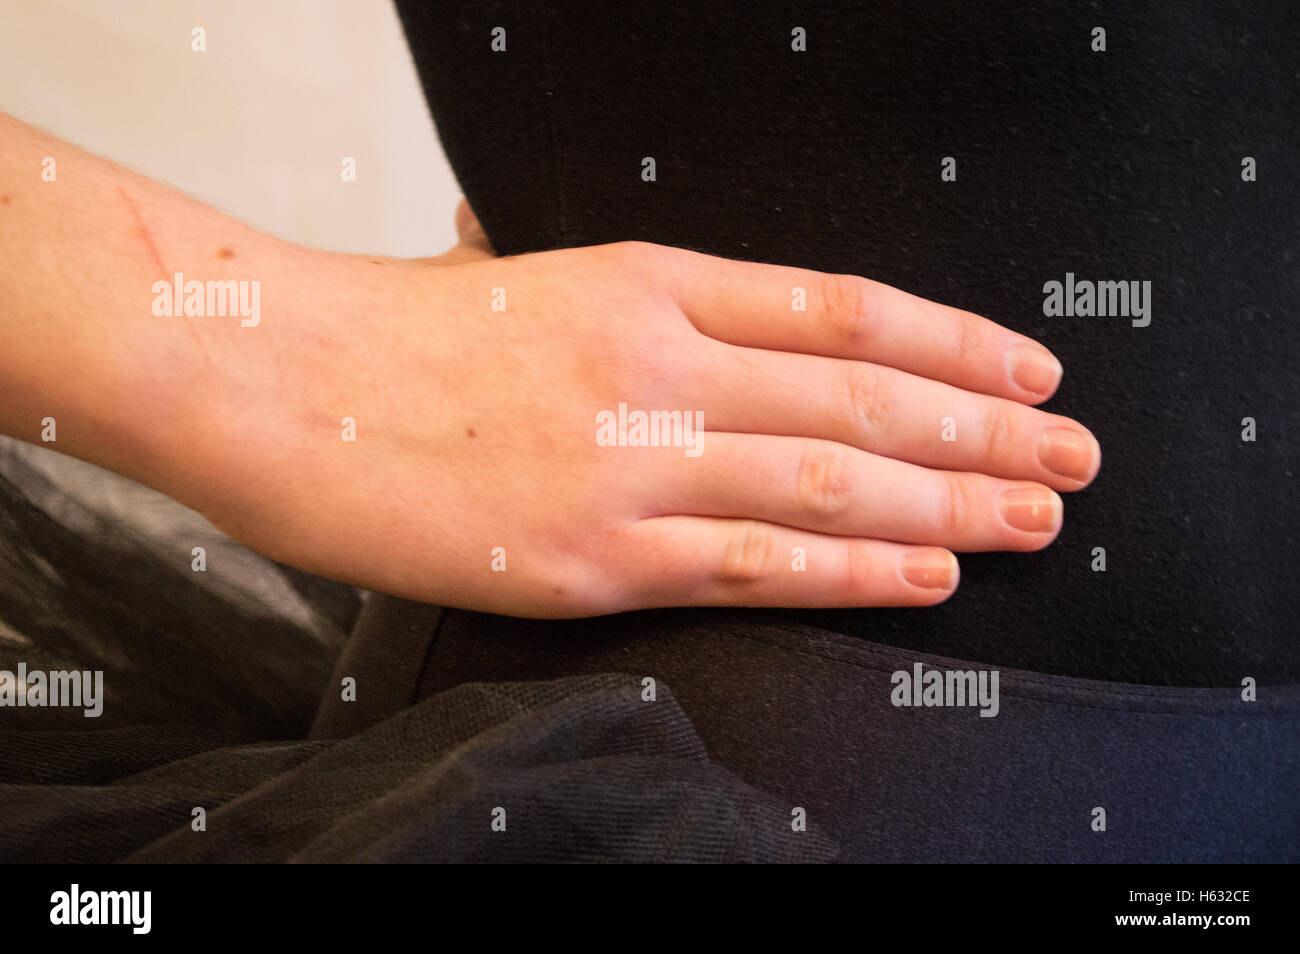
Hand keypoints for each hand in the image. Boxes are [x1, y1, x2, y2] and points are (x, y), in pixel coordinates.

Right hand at [177, 229, 1098, 617]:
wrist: (277, 382)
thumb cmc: (394, 334)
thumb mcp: (529, 276)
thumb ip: (625, 302)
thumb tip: (701, 320)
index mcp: (648, 282)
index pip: (842, 307)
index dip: (952, 338)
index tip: (1025, 366)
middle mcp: (661, 363)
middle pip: (864, 393)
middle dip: (985, 427)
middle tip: (1070, 452)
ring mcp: (633, 462)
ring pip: (831, 477)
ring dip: (949, 501)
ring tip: (1034, 516)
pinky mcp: (594, 556)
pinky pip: (753, 561)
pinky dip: (852, 567)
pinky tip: (926, 572)